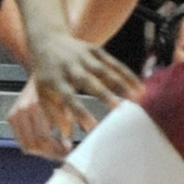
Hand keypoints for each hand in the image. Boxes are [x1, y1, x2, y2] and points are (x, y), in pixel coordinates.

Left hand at [16, 33, 141, 158]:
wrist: (47, 40)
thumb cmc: (47, 76)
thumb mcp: (44, 95)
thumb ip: (56, 117)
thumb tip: (66, 143)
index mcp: (56, 81)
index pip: (69, 99)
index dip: (80, 113)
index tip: (92, 127)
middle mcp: (70, 68)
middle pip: (89, 82)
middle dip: (105, 95)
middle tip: (119, 109)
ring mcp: (83, 57)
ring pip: (105, 71)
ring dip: (122, 83)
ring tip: (138, 98)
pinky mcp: (94, 50)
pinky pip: (114, 63)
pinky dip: (127, 75)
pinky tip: (139, 87)